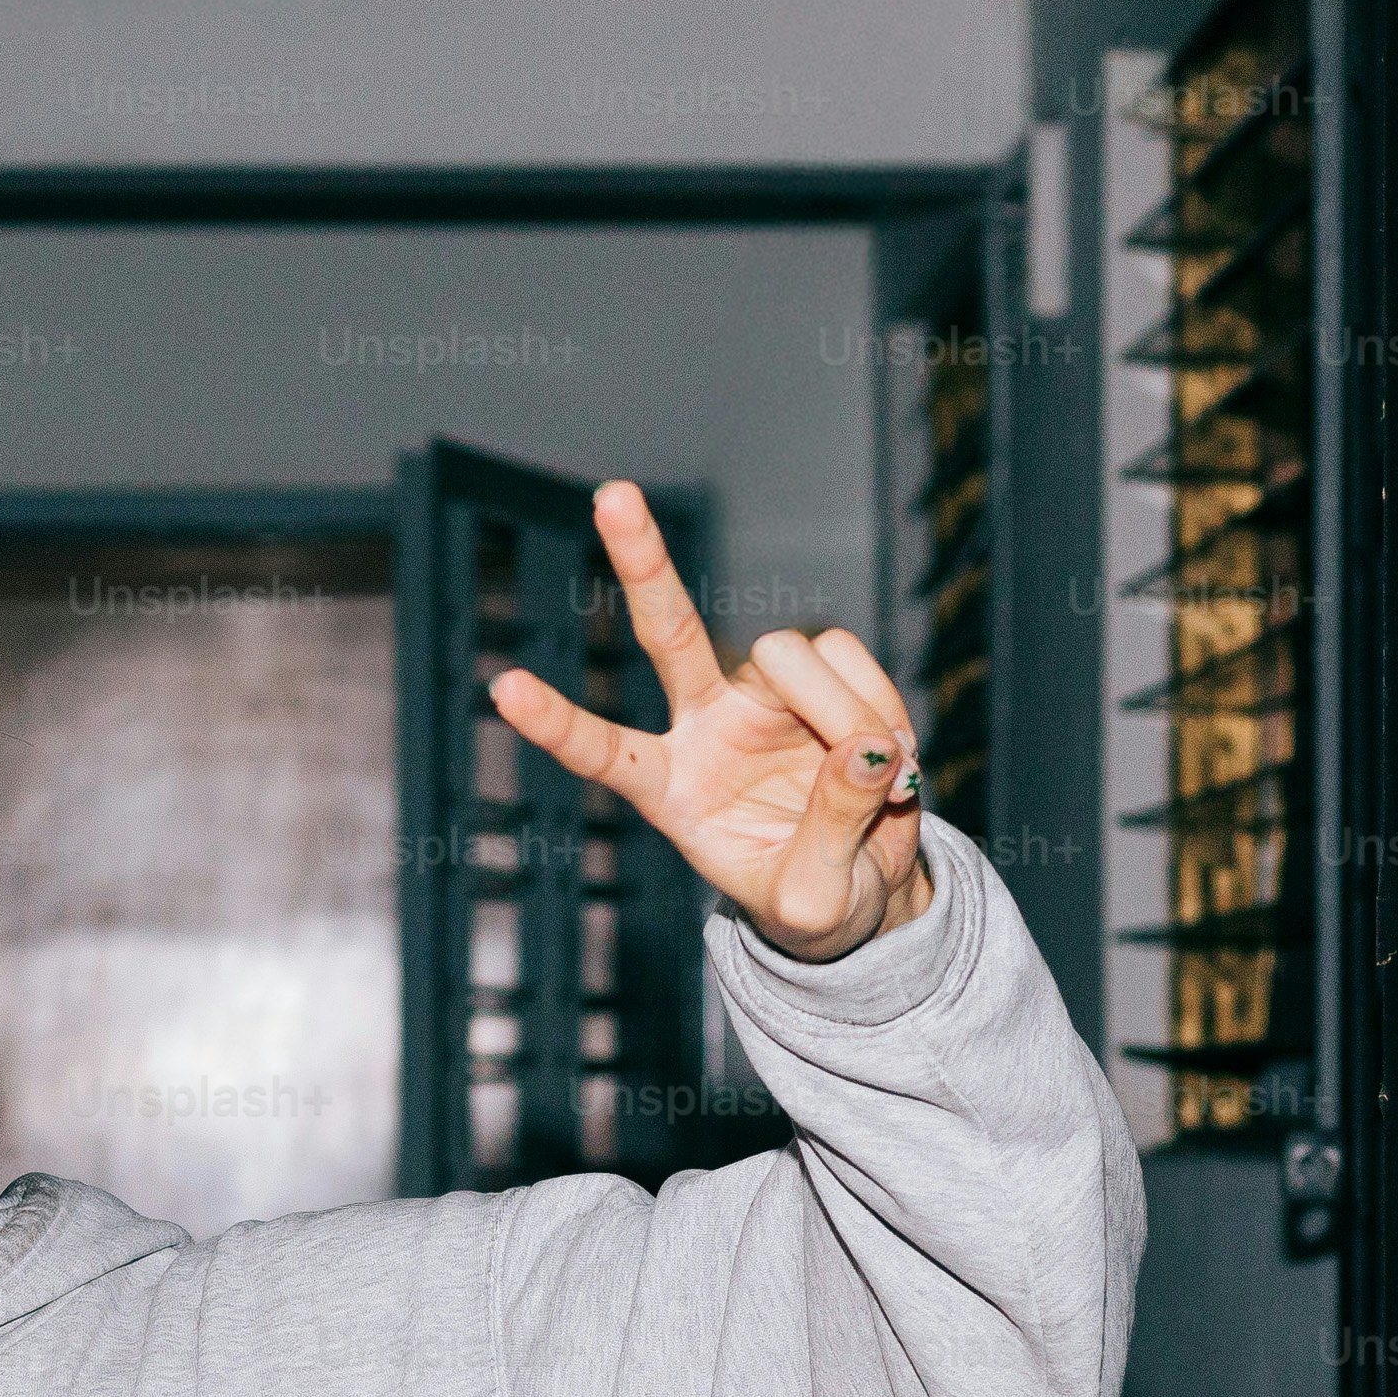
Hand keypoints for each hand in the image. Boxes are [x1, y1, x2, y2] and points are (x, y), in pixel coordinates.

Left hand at [484, 480, 937, 964]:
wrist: (865, 884)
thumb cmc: (815, 902)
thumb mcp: (816, 903)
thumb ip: (833, 831)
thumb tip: (867, 750)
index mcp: (670, 789)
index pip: (602, 752)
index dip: (557, 723)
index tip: (504, 687)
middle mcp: (704, 724)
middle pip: (666, 629)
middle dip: (642, 560)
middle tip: (610, 493)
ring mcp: (761, 691)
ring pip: (794, 656)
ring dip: (845, 714)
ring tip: (880, 781)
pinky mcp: (819, 674)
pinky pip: (849, 658)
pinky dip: (880, 704)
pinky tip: (893, 757)